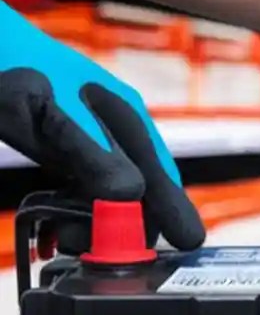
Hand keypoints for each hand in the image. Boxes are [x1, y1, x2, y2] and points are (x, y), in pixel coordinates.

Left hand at [0, 0, 204, 251]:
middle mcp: (117, 131)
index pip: (162, 175)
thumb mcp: (47, 115)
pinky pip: (85, 191)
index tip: (187, 243)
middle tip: (84, 246)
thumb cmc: (10, 68)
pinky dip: (75, 212)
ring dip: (93, 224)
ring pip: (112, 196)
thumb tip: (130, 195)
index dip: (174, 211)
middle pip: (140, 192)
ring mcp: (94, 140)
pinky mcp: (68, 148)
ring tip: (62, 238)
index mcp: (125, 118)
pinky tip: (57, 224)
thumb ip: (90, 154)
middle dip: (120, 226)